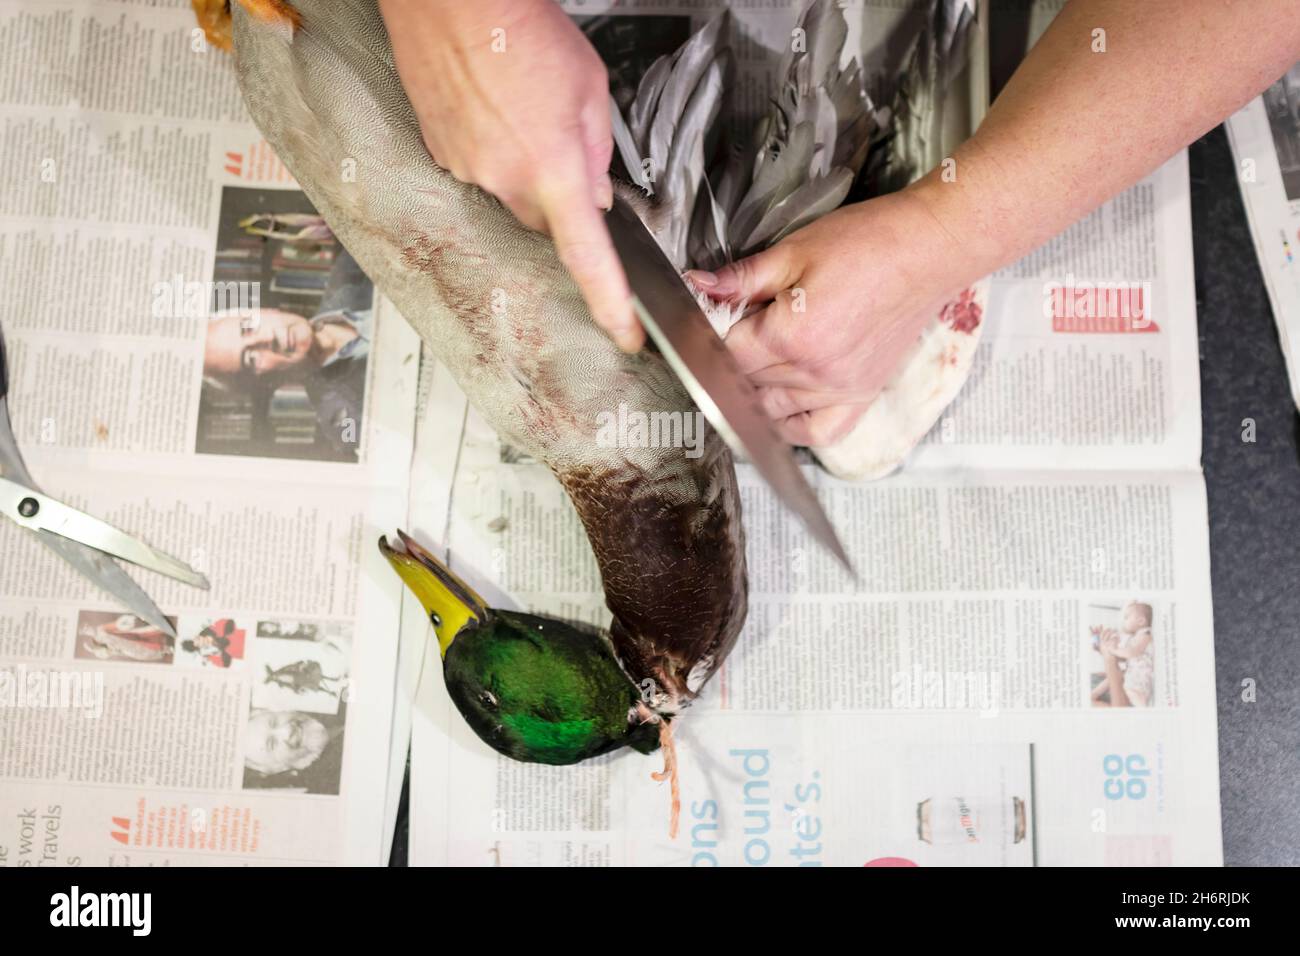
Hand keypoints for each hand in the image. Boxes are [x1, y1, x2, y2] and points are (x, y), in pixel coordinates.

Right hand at [379, 0, 640, 349]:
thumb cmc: (522, 28)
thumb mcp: (590, 90)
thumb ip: (596, 154)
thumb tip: (595, 195)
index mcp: (554, 170)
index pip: (588, 256)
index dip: (610, 302)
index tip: (626, 331)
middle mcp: (506, 179)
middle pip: (544, 220)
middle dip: (559, 196)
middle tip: (562, 142)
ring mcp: (467, 168)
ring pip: (509, 192)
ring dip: (524, 163)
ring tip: (522, 108)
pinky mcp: (441, 152)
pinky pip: (479, 167)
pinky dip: (492, 146)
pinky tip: (495, 106)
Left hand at [687, 185, 977, 445]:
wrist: (928, 251)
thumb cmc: (865, 243)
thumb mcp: (794, 250)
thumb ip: (742, 278)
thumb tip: (695, 285)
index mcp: (793, 335)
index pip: (728, 355)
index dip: (714, 337)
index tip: (717, 321)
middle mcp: (815, 372)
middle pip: (746, 384)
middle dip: (734, 360)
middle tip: (741, 332)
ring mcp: (840, 390)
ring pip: (772, 412)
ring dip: (755, 392)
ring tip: (759, 362)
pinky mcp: (862, 397)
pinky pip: (818, 434)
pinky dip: (793, 429)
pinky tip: (781, 408)